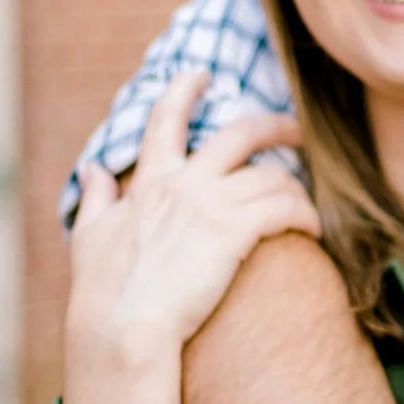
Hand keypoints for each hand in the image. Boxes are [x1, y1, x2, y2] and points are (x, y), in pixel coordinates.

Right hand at [65, 71, 316, 403]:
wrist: (124, 329)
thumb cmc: (105, 293)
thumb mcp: (90, 238)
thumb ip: (98, 199)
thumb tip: (94, 169)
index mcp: (149, 182)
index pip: (165, 120)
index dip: (184, 90)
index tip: (202, 74)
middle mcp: (183, 183)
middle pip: (241, 132)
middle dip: (275, 126)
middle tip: (296, 131)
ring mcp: (211, 204)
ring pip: (274, 177)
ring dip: (297, 191)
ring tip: (306, 210)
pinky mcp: (236, 230)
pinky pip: (288, 208)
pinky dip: (307, 216)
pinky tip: (312, 231)